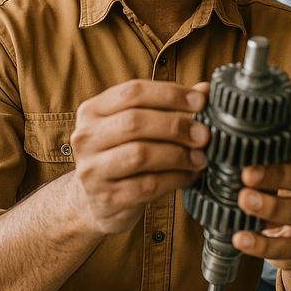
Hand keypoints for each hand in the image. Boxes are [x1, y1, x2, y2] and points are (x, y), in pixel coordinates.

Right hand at [69, 80, 210, 233]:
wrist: (97, 202)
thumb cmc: (123, 154)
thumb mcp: (140, 125)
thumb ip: (168, 105)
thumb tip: (204, 89)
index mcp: (92, 110)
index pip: (132, 92)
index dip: (170, 94)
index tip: (201, 102)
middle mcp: (86, 137)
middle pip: (135, 122)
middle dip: (176, 126)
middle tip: (204, 135)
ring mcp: (92, 170)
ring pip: (140, 154)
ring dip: (178, 155)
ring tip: (200, 158)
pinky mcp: (106, 198)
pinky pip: (147, 185)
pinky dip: (175, 179)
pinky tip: (190, 176)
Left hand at [231, 140, 290, 269]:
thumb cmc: (285, 191)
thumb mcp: (283, 170)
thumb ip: (267, 159)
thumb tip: (232, 149)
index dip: (288, 150)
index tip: (261, 148)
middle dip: (276, 175)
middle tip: (247, 175)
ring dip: (270, 206)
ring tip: (244, 201)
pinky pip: (285, 247)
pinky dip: (261, 244)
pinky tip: (241, 238)